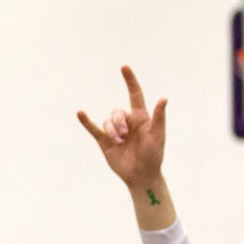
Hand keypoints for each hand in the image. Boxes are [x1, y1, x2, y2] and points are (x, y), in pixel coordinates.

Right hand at [77, 65, 167, 191]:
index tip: (124, 67)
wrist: (141, 175)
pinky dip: (86, 121)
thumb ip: (159, 117)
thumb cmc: (154, 155)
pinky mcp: (104, 141)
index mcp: (141, 117)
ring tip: (119, 143)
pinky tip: (80, 113)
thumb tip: (163, 98)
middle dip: (119, 123)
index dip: (129, 81)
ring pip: (107, 122)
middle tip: (125, 136)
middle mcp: (127, 121)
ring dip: (112, 131)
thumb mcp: (158, 136)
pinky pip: (93, 128)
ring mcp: (115, 131)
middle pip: (117, 112)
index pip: (135, 94)